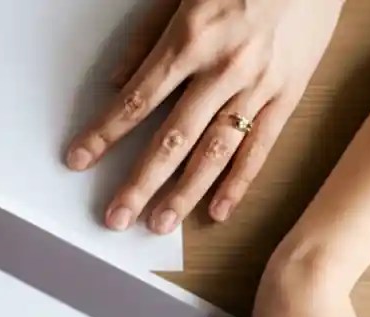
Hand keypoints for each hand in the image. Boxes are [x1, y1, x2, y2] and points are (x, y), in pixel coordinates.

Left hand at [65, 0, 340, 231]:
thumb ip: (146, 38)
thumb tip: (117, 83)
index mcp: (191, 38)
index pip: (137, 100)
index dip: (105, 134)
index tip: (79, 159)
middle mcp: (223, 68)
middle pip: (172, 139)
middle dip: (140, 183)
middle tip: (116, 217)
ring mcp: (259, 85)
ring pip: (215, 151)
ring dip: (184, 194)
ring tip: (159, 224)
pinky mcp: (290, 93)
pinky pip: (261, 147)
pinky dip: (239, 183)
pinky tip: (218, 211)